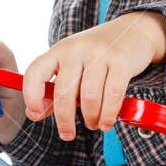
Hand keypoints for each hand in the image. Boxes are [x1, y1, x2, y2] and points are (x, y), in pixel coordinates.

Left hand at [22, 12, 165, 140]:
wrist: (133, 30)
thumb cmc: (97, 54)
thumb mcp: (72, 64)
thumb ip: (54, 87)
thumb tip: (34, 114)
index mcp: (59, 51)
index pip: (35, 73)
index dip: (32, 96)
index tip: (36, 114)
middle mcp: (76, 50)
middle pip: (64, 93)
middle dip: (65, 120)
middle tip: (68, 134)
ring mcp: (99, 55)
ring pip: (89, 98)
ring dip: (90, 118)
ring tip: (93, 124)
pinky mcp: (121, 62)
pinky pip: (112, 95)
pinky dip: (108, 115)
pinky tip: (106, 122)